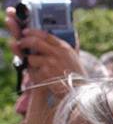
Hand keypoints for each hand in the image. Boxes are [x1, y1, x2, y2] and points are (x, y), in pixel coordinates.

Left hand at [8, 6, 83, 123]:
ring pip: (31, 58)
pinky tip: (44, 78)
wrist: (80, 92)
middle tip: (21, 44)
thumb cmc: (75, 76)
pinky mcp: (45, 74)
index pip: (45, 34)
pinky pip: (32, 72)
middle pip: (34, 42)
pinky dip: (35, 75)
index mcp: (64, 47)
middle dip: (24, 42)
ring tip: (40, 69)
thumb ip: (60, 48)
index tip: (26, 32)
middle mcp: (57, 53)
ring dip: (32, 64)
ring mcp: (50, 63)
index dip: (32, 31)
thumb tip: (47, 38)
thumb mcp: (72, 57)